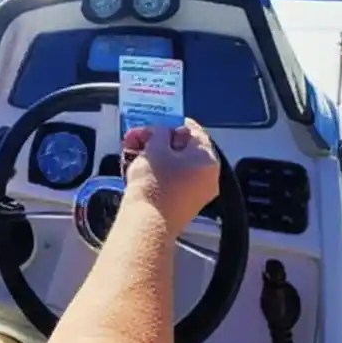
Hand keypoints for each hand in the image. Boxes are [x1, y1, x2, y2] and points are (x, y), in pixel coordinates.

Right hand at [121, 118, 218, 236]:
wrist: (147, 224)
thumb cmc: (154, 184)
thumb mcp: (155, 148)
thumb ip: (159, 132)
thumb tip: (161, 132)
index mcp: (208, 160)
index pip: (195, 130)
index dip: (173, 121)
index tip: (157, 119)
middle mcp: (208, 177)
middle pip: (184, 149)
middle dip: (159, 140)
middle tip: (139, 136)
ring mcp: (197, 193)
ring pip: (176, 165)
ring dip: (155, 155)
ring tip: (133, 151)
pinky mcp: (183, 205)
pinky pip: (173, 180)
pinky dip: (158, 171)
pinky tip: (138, 168)